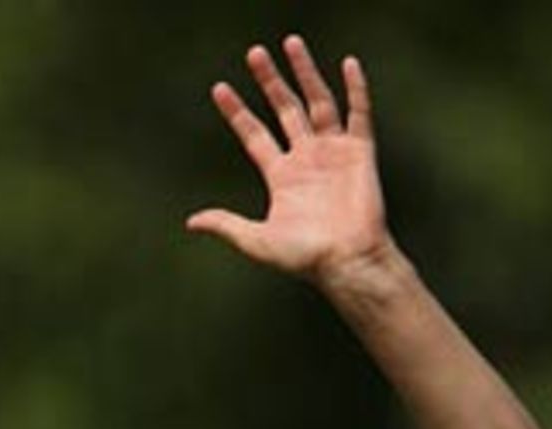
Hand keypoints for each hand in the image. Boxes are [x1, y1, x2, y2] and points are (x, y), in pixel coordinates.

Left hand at [187, 38, 393, 292]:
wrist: (348, 262)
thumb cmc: (305, 258)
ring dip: (305, 72)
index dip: (237, 112)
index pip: (254, 135)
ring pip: (318, 102)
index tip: (219, 88)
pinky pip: (358, 113)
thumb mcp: (257, 241)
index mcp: (281, 177)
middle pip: (284, 109)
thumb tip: (192, 222)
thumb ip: (227, 225)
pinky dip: (355, 88)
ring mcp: (333, 153)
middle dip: (269, 81)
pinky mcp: (360, 152)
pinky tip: (347, 64)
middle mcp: (306, 159)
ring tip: (290, 43)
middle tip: (254, 53)